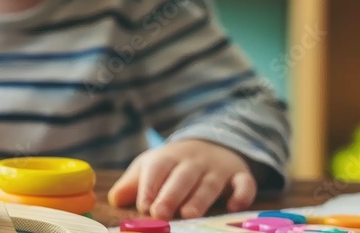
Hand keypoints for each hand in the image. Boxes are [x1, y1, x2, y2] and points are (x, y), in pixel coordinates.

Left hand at [107, 139, 257, 219]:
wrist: (210, 144)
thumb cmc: (172, 164)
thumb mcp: (150, 167)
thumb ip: (132, 184)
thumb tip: (115, 200)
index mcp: (168, 158)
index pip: (157, 169)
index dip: (149, 187)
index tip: (143, 206)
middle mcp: (193, 162)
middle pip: (182, 177)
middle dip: (171, 195)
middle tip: (160, 213)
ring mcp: (217, 168)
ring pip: (210, 183)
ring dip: (200, 199)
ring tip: (189, 215)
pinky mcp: (239, 175)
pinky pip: (244, 183)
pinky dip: (242, 194)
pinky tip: (234, 206)